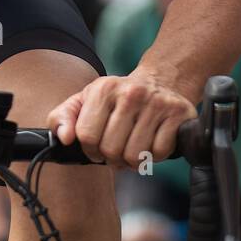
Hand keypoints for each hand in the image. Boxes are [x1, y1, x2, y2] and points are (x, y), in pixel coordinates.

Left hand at [47, 74, 195, 167]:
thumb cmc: (118, 99)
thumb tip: (64, 138)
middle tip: (118, 149)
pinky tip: (152, 141)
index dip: (90, 149)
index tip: (98, 146)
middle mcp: (130, 93)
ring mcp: (156, 103)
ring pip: (135, 156)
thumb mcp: (86, 101)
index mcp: (103, 89)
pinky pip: (159, 153)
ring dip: (133, 160)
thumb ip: (62, 118)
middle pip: (111, 150)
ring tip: (134, 146)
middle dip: (113, 157)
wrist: (161, 81)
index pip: (86, 137)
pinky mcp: (178, 114)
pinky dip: (155, 155)